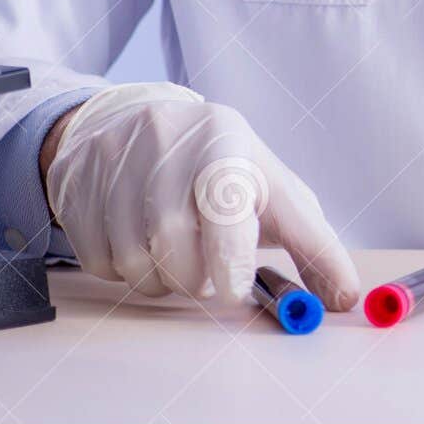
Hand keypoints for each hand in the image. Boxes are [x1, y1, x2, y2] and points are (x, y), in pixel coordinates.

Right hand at [43, 82, 359, 307]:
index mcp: (225, 141)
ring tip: (178, 252)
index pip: (224, 202)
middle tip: (208, 268)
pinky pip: (99, 263)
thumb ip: (314, 245)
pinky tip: (141, 242)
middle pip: (176, 244)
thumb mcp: (276, 192)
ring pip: (135, 262)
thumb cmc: (227, 169)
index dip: (230, 257)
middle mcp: (166, 144)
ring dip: (162, 279)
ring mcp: (115, 162)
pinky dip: (124, 271)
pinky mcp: (77, 184)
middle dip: (197, 275)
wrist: (149, 125)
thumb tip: (346, 299)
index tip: (235, 291)